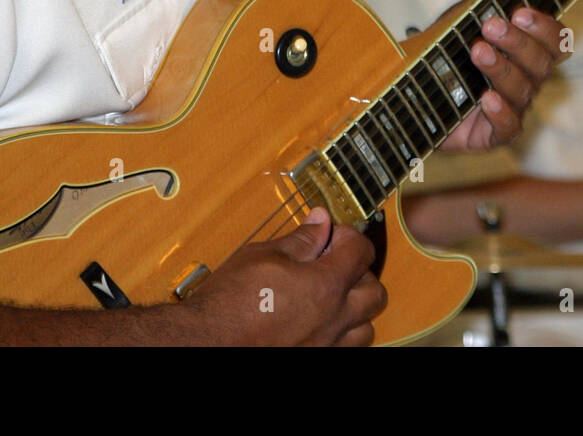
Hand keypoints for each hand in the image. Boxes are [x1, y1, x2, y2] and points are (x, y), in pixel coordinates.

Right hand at [187, 207, 385, 344]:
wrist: (207, 342)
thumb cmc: (229, 304)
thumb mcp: (263, 256)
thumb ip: (300, 239)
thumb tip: (320, 221)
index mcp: (326, 286)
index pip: (361, 252)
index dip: (348, 236)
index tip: (333, 235)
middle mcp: (334, 320)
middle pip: (375, 293)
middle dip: (360, 273)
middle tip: (335, 264)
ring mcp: (327, 346)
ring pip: (366, 327)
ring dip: (356, 309)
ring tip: (332, 298)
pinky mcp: (316, 361)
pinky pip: (346, 349)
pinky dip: (342, 335)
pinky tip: (322, 325)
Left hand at [436, 0, 569, 149]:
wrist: (408, 98)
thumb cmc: (445, 55)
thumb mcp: (460, 21)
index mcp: (527, 52)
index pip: (554, 40)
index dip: (543, 26)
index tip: (519, 11)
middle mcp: (526, 80)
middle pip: (541, 63)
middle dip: (518, 42)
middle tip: (490, 25)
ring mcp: (512, 109)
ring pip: (523, 90)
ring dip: (502, 68)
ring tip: (477, 51)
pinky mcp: (492, 135)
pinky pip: (508, 128)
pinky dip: (501, 113)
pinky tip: (486, 98)